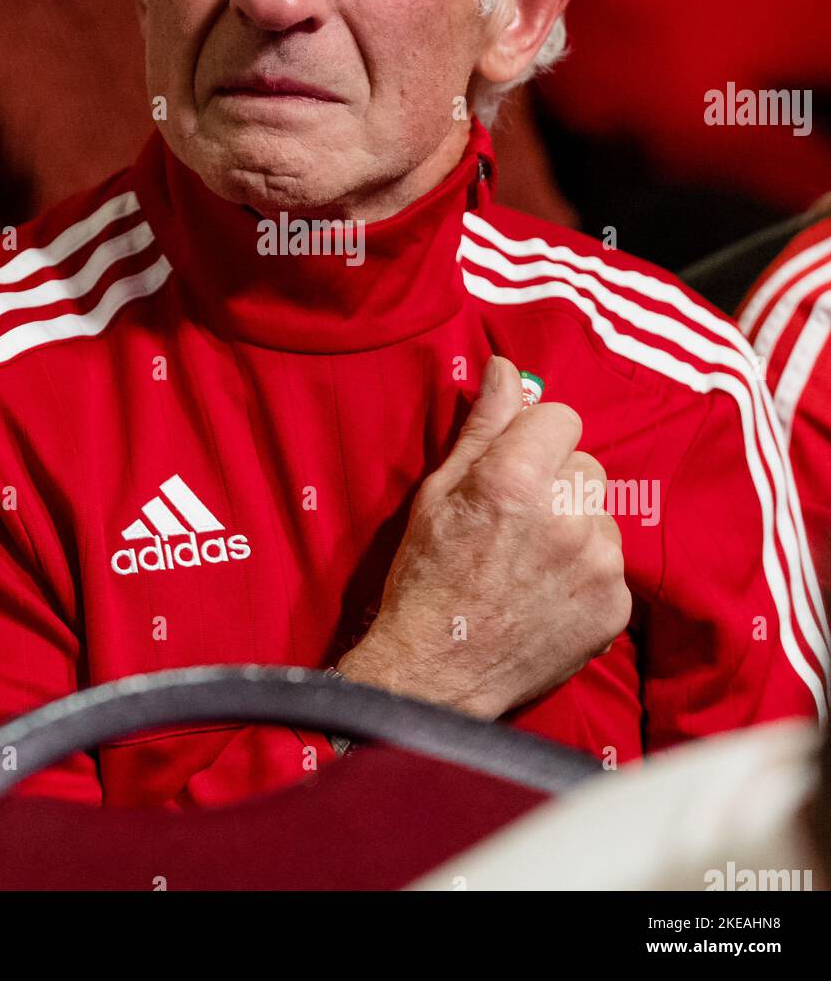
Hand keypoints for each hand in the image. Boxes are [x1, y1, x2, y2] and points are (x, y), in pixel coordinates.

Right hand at [338, 356, 630, 717]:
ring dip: (574, 525)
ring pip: (601, 513)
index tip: (512, 465)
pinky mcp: (614, 606)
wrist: (436, 673)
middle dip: (556, 481)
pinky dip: (584, 571)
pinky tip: (545, 592)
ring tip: (529, 560)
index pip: (562, 417)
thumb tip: (506, 368)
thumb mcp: (439, 492)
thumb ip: (483, 425)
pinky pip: (611, 563)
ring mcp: (597, 564)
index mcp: (517, 478)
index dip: (534, 437)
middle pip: (586, 465)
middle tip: (514, 520)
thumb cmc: (426, 577)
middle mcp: (566, 515)